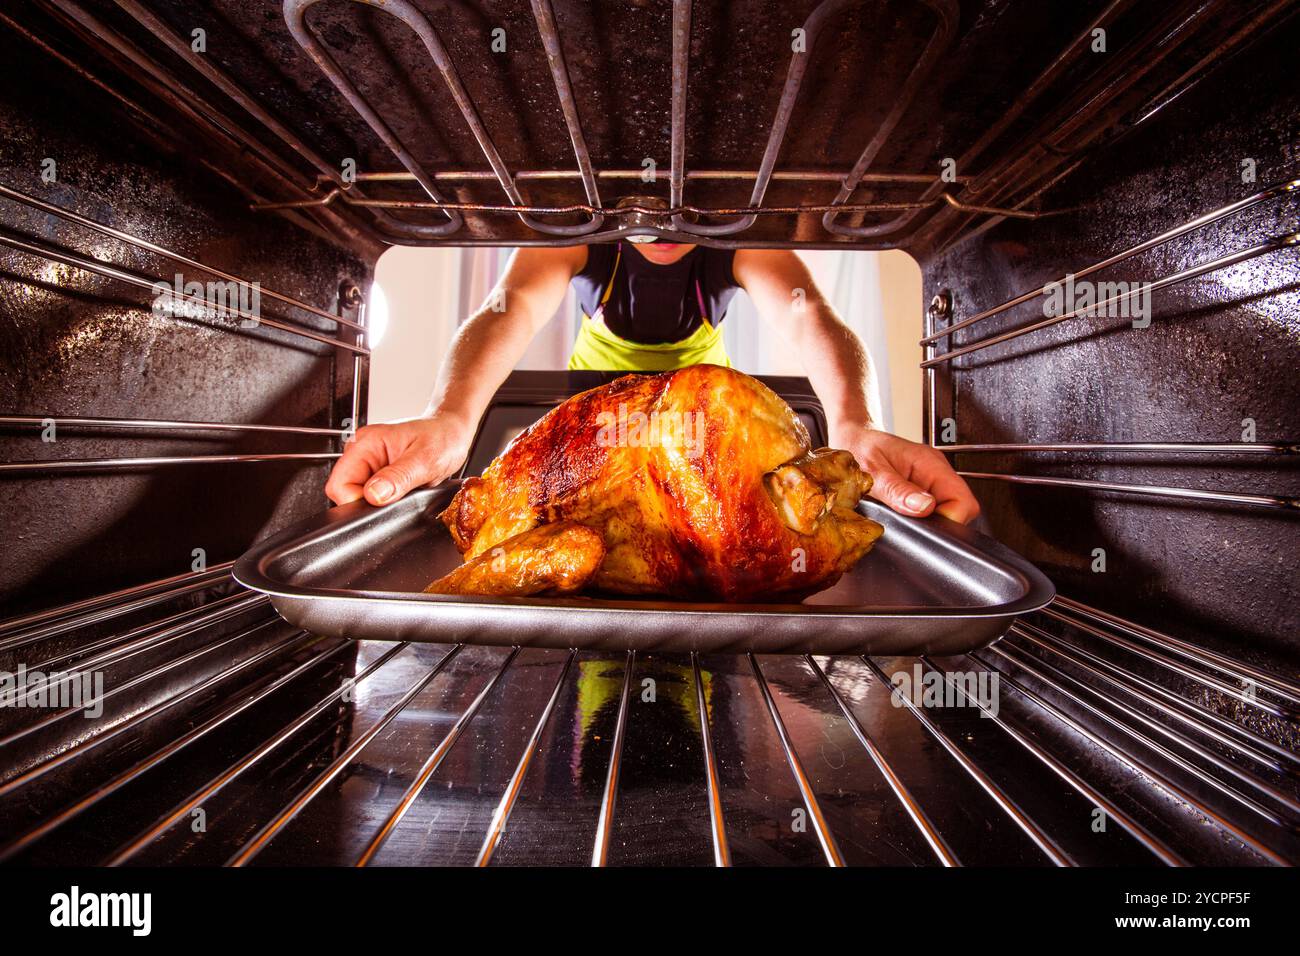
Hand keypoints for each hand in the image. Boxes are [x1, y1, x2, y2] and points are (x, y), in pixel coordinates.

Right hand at [325, 414, 472, 506]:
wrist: (452, 432)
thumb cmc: (442, 437)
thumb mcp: (425, 459)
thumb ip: (398, 477)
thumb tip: (373, 495)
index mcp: (366, 443)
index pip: (339, 484)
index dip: (356, 501)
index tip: (381, 503)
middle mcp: (362, 452)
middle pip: (345, 492)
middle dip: (370, 502)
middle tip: (400, 493)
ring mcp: (368, 462)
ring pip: (359, 496)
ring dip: (381, 500)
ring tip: (406, 487)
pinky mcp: (377, 472)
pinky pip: (372, 495)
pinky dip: (387, 499)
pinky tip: (404, 489)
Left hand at [829, 423, 979, 523]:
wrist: (851, 439)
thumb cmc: (858, 447)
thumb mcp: (872, 471)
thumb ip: (897, 490)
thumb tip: (925, 508)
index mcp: (930, 463)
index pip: (963, 501)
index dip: (949, 520)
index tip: (925, 527)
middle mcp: (936, 471)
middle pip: (960, 509)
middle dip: (938, 523)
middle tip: (908, 523)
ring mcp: (931, 480)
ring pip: (947, 511)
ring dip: (928, 521)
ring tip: (900, 515)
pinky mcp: (923, 488)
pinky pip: (933, 509)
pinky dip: (920, 517)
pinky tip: (900, 513)